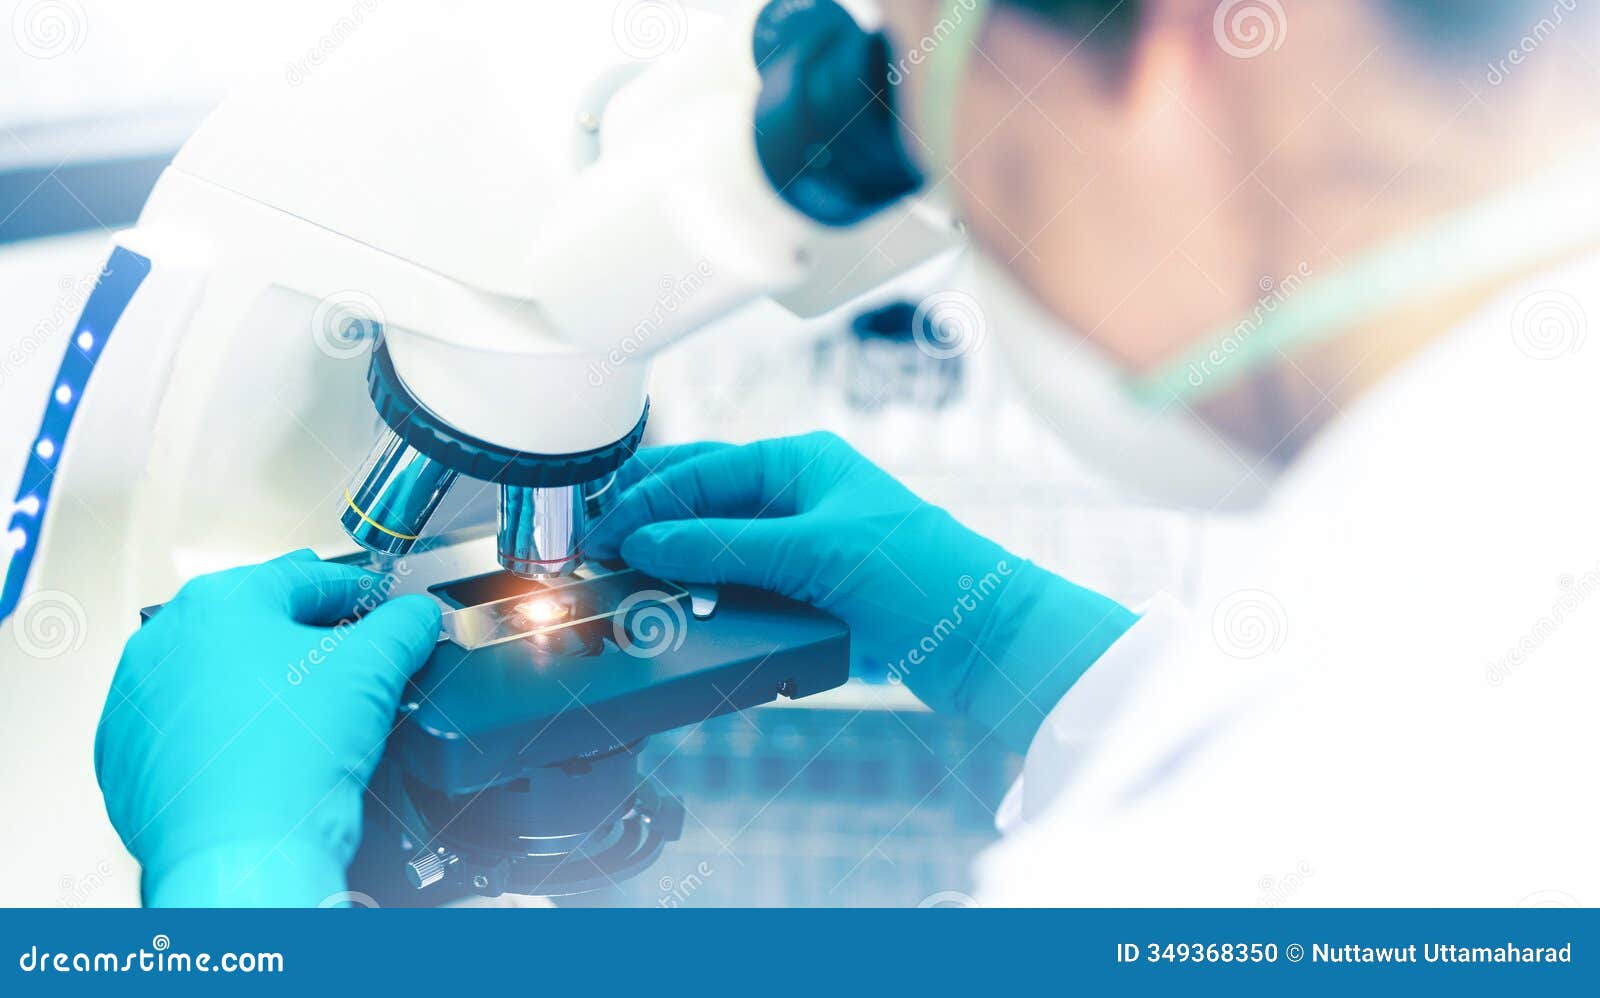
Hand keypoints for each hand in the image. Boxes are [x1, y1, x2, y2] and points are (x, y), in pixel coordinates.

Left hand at [94, 550, 440, 906]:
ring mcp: (136, 701)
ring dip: (263, 683)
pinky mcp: (127, 757)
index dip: (362, 594)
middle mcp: (162, 641)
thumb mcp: (373, 671)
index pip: (310, 579)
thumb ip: (402, 626)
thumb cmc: (288, 764)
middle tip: (351, 660)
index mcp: (217, 601)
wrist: (242, 856)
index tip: (383, 610)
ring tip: (310, 715)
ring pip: (218, 673)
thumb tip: (414, 618)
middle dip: (308, 637)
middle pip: (257, 621)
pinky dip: (227, 730)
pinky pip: (189, 726)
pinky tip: (265, 752)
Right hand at [586, 433, 1135, 750]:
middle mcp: (796, 498)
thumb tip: (649, 541)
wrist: (984, 644)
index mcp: (799, 463)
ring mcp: (799, 548)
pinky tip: (681, 616)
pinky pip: (738, 592)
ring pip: (712, 551)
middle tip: (597, 556)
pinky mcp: (806, 595)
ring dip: (674, 568)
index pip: (699, 471)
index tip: (600, 536)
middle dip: (648, 525)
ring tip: (629, 588)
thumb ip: (725, 546)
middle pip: (698, 504)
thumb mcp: (814, 553)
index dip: (644, 502)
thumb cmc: (924, 575)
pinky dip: (707, 603)